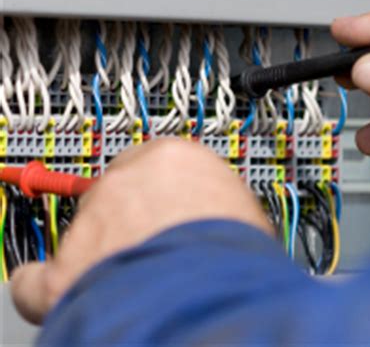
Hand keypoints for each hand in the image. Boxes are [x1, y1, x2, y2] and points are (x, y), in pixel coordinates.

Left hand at [10, 138, 270, 324]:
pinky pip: (37, 277)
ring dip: (101, 249)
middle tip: (149, 245)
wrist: (216, 292)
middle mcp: (128, 180)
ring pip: (84, 228)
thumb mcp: (244, 210)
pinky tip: (69, 296)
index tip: (162, 203)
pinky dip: (47, 287)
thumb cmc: (238, 252)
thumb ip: (219, 201)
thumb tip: (221, 216)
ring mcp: (92, 218)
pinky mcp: (64, 267)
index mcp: (175, 159)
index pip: (156, 163)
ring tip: (131, 280)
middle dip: (129, 215)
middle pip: (117, 191)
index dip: (161, 190)